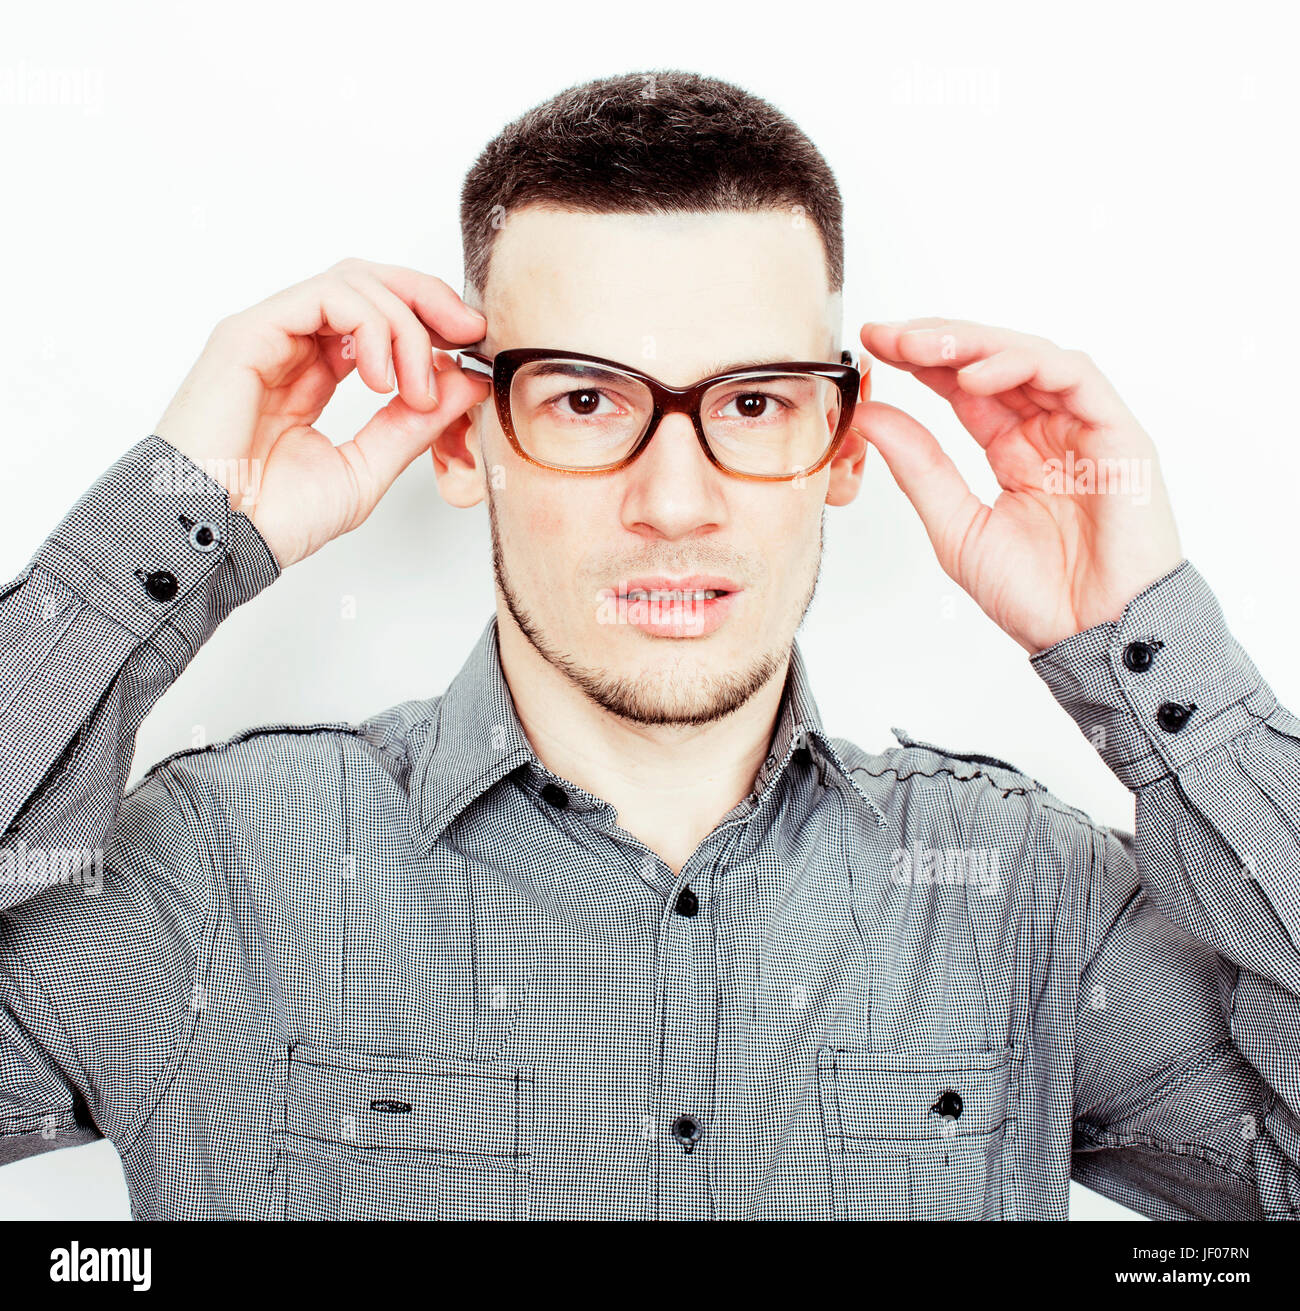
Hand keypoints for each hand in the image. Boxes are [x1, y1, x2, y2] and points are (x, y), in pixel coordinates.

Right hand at [153, 257, 489, 568]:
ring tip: (415, 385)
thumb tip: (465, 382)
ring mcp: (269, 335)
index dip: (430, 322)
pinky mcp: (249, 333)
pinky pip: (325, 296)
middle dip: (428, 300)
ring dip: (404, 325)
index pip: (378, 318)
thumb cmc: (271, 518)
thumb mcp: (368, 468)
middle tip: (467, 333)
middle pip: (369, 283)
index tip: (471, 349)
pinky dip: (370, 325)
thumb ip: (415, 424)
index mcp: (314, 375)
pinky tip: (382, 377)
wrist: (218, 542)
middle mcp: (291, 346)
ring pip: (353, 283)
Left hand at [851, 317, 1182, 653]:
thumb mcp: (956, 526)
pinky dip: (1025, 366)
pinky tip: (976, 376)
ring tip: (920, 347)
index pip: (964, 388)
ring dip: (973, 345)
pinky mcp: (1119, 434)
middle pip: (993, 363)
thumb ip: (918, 468)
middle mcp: (1049, 433)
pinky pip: (1074, 378)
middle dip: (937, 342)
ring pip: (1031, 358)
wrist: (1092, 638)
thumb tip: (871, 416)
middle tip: (887, 334)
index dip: (920, 362)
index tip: (874, 345)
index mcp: (1013, 452)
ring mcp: (1084, 429)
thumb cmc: (1038, 597)